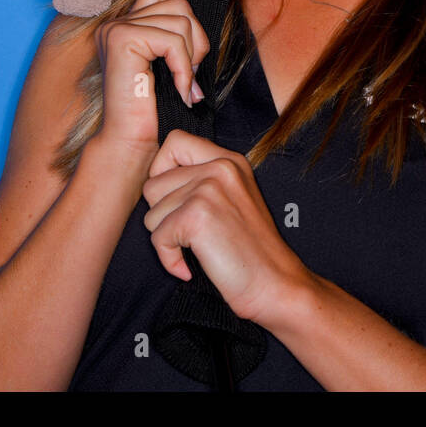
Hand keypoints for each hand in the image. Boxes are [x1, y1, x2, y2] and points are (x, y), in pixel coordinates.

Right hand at [91, 0, 209, 183]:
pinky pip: (173, 41)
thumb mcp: (167, 63)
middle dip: (196, 37)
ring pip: (180, 19)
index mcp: (123, 25)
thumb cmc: (152, 110)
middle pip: (177, 2)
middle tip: (189, 71)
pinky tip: (181, 90)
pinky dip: (184, 68)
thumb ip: (175, 34)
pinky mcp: (122, 40)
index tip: (187, 57)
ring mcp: (115, 29)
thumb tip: (195, 15)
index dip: (186, 18)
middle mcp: (114, 22)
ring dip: (191, 55)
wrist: (130, 143)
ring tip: (184, 83)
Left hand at [141, 129, 312, 325]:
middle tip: (192, 233)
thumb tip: (155, 176)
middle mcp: (220, 167)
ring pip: (151, 212)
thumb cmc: (250, 250)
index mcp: (229, 160)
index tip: (178, 200)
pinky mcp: (197, 216)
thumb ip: (201, 179)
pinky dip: (169, 258)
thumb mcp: (233, 197)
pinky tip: (189, 265)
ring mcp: (209, 189)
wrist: (274, 283)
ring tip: (198, 248)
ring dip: (167, 238)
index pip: (174, 142)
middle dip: (163, 214)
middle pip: (153, 183)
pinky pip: (157, 237)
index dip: (163, 172)